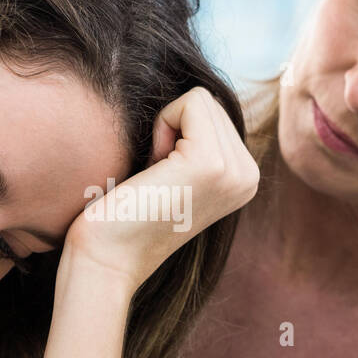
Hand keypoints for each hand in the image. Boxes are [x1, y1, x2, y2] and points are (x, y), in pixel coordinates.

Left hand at [63, 87, 258, 293]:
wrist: (108, 259)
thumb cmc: (127, 214)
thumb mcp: (177, 172)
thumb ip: (197, 140)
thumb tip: (197, 98)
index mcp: (245, 178)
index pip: (216, 111)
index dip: (178, 133)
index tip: (164, 177)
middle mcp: (249, 176)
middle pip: (211, 102)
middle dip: (175, 128)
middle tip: (157, 178)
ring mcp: (235, 172)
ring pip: (201, 99)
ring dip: (167, 129)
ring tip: (156, 177)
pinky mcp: (211, 164)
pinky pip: (190, 103)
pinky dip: (163, 126)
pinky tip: (153, 170)